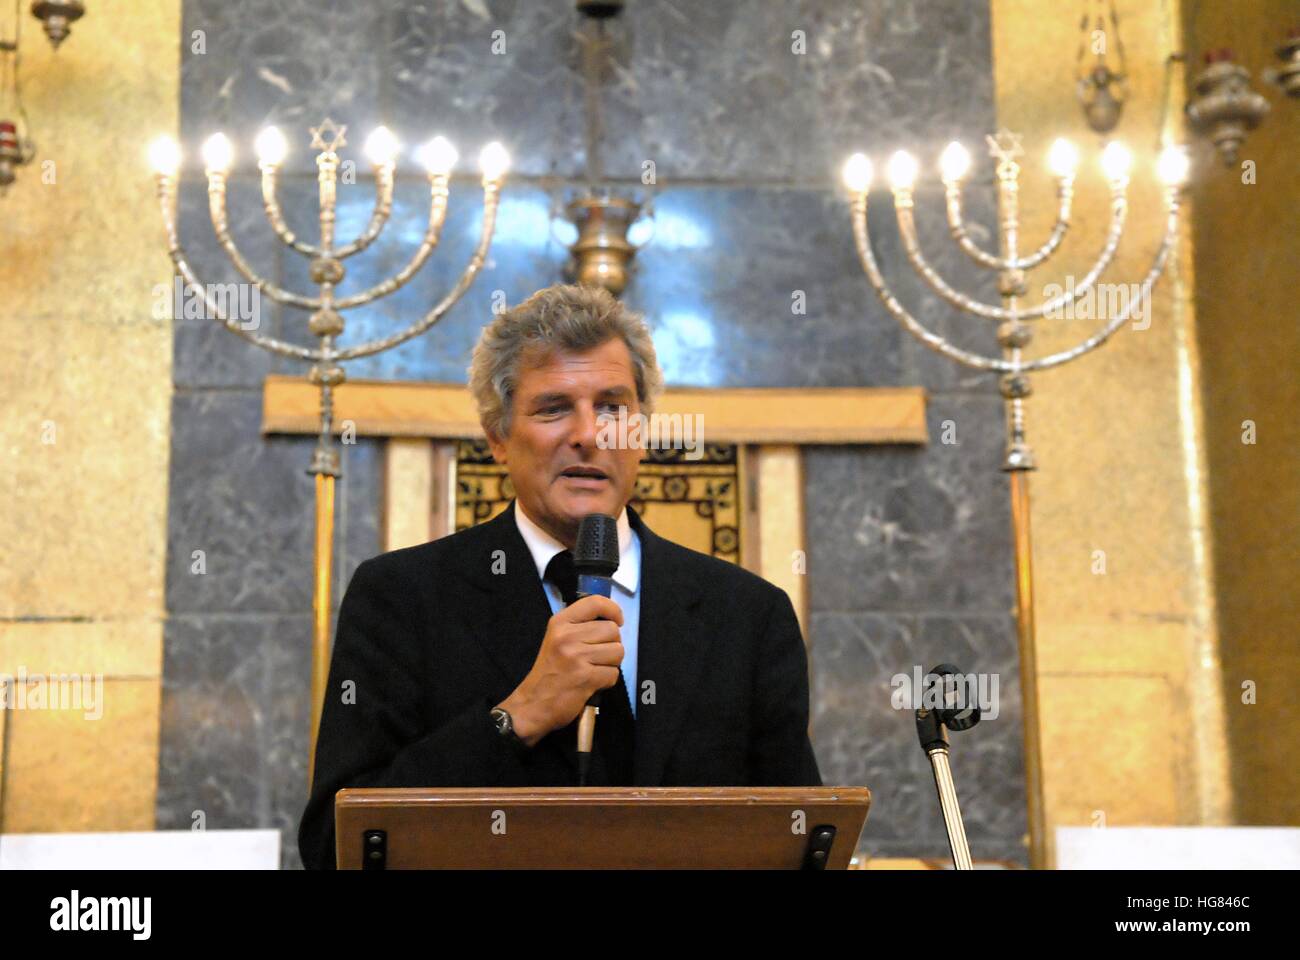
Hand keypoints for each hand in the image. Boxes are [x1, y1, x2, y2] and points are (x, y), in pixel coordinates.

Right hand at [496, 595, 623, 746]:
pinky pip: (613, 673)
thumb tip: (612, 621)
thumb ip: (579, 627)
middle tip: (599, 655)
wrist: (532, 704)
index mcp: (559, 623)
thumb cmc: (548, 672)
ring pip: (617, 651)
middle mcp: (567, 636)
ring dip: (611, 663)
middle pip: (612, 630)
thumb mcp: (556, 639)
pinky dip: (607, 680)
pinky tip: (592, 682)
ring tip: (595, 669)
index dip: (613, 610)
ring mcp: (576, 657)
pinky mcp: (585, 677)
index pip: (595, 602)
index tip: (617, 621)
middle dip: (612, 644)